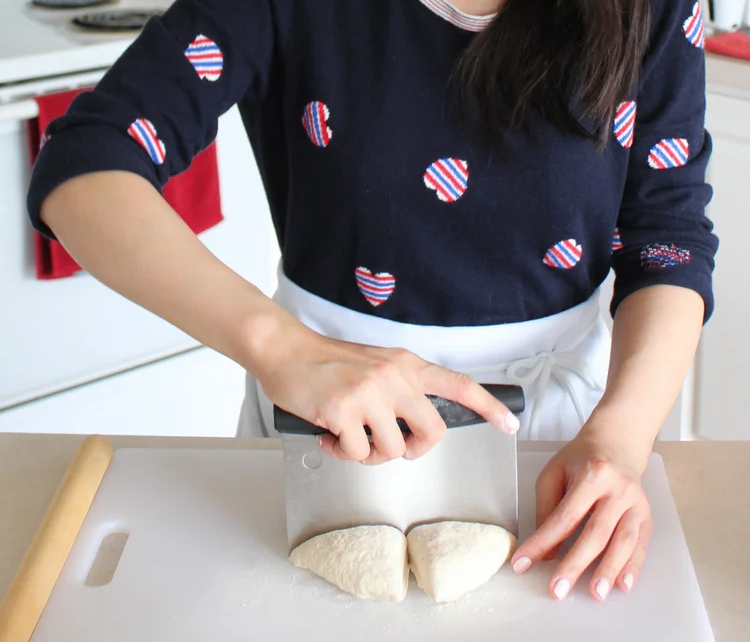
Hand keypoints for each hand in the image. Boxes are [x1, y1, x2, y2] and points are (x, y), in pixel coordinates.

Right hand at [254, 314, 519, 464]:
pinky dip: (341, 453)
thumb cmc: (329, 363)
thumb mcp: (376, 365)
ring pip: (392, 451)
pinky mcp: (344, 411)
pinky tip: (327, 434)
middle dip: (413, 450)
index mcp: (406, 365)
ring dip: (368, 455)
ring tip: (348, 437)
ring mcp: (370, 394)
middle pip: (432, 432)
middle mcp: (394, 377)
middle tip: (390, 446)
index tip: (510, 424)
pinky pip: (357, 454)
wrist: (286, 351)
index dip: (488, 407)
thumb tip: (414, 429)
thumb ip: (400, 389)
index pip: (459, 384)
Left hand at [510, 421, 652, 600]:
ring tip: (595, 594)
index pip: (564, 516)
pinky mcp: (647, 515)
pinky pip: (640, 544)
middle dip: (575, 564)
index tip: (523, 564)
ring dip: (608, 569)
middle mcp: (617, 490)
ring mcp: (635, 503)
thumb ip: (547, 508)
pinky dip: (633, 566)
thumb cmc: (581, 459)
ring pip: (623, 541)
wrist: (617, 442)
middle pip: (595, 532)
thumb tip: (544, 550)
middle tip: (557, 590)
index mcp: (592, 475)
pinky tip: (623, 585)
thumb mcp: (555, 472)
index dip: (543, 542)